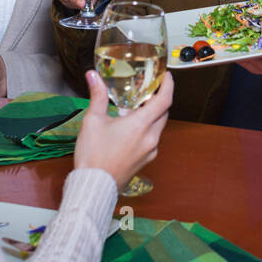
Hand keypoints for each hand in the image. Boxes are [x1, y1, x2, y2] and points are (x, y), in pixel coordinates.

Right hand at [74, 70, 173, 190]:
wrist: (94, 186)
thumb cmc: (94, 155)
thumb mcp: (93, 121)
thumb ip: (97, 96)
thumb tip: (93, 76)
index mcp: (141, 125)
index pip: (165, 100)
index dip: (168, 85)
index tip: (166, 75)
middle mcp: (151, 137)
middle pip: (164, 112)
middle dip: (159, 100)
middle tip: (148, 90)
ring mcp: (150, 151)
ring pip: (159, 126)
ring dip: (152, 115)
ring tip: (136, 109)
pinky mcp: (146, 160)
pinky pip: (153, 139)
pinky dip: (148, 129)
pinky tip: (132, 129)